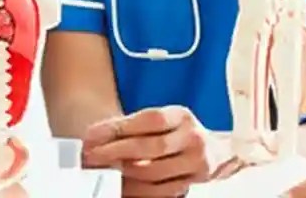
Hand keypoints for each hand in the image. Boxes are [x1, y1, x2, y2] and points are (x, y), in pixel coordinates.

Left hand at [82, 106, 231, 195]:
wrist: (214, 152)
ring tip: (102, 168)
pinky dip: (136, 189)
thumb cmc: (178, 134)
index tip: (93, 134)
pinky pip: (160, 191)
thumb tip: (95, 137)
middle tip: (91, 154)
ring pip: (153, 172)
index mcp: (182, 116)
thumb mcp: (161, 120)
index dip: (119, 127)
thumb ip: (132, 126)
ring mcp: (195, 164)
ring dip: (122, 172)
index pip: (150, 119)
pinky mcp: (192, 184)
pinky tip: (121, 183)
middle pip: (150, 147)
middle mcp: (193, 139)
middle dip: (115, 151)